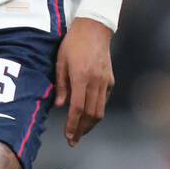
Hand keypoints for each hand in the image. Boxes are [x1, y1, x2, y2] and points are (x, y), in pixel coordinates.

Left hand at [54, 17, 113, 146]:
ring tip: (80, 132)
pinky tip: (88, 115)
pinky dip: (96, 111)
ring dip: (90, 125)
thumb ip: (60, 85)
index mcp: (81, 77)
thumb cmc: (73, 43)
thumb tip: (59, 106)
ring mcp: (105, 81)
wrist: (94, 28)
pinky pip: (104, 101)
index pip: (77, 108)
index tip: (68, 136)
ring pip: (100, 110)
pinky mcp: (110, 79)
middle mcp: (95, 81)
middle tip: (73, 140)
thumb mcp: (60, 61)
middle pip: (91, 114)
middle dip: (82, 130)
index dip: (73, 125)